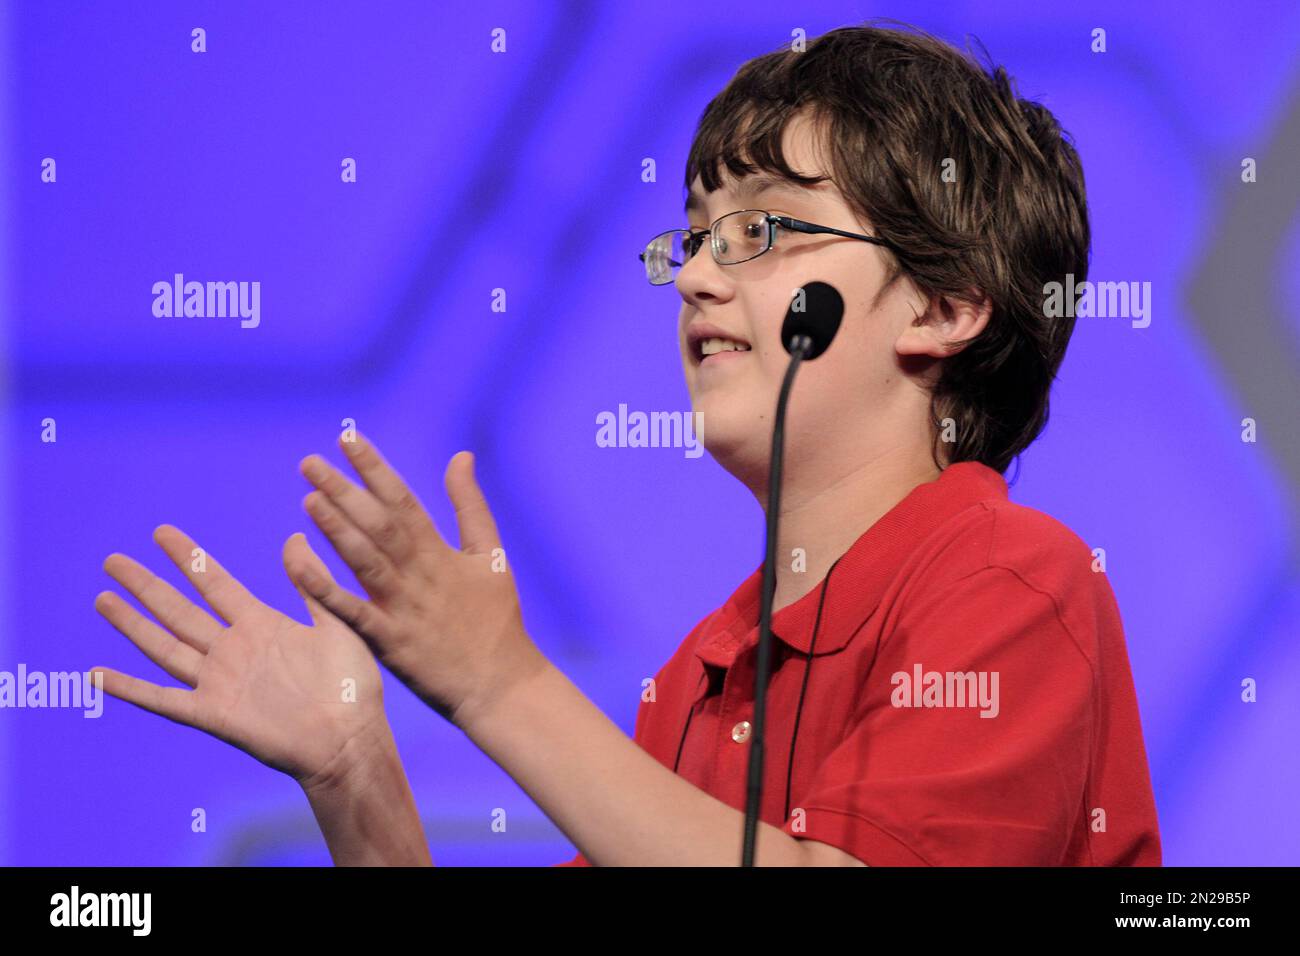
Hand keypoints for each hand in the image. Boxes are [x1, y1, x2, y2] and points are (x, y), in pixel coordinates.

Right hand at [92, 525, 393, 790]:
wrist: (350, 740)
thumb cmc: (352, 686)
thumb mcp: (336, 623)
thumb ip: (311, 583)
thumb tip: (293, 538)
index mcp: (261, 625)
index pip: (214, 583)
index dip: (188, 558)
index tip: (162, 532)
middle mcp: (234, 650)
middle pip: (179, 610)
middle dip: (146, 585)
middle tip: (113, 560)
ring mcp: (220, 682)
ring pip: (165, 646)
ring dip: (133, 625)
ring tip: (103, 599)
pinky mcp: (214, 715)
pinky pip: (164, 700)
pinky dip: (130, 689)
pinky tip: (98, 674)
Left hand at [291, 433, 546, 728]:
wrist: (500, 684)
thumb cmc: (497, 618)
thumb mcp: (491, 553)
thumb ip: (470, 504)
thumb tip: (460, 455)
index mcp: (441, 552)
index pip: (403, 500)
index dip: (374, 468)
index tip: (348, 439)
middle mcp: (420, 574)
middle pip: (378, 524)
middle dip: (345, 490)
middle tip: (309, 462)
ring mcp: (404, 608)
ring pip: (365, 561)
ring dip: (336, 530)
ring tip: (309, 498)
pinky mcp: (390, 642)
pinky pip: (353, 612)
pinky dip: (327, 590)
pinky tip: (301, 567)